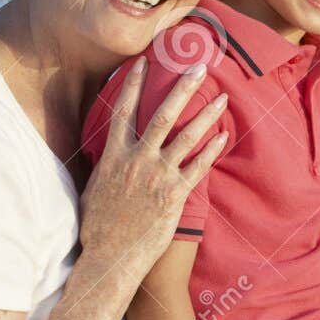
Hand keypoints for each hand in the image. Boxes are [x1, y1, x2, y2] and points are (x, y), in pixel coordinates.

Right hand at [79, 58, 228, 272]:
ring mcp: (157, 176)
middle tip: (198, 67)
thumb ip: (105, 167)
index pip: (123, 112)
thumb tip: (107, 155)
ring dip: (207, 114)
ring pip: (186, 136)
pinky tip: (225, 135)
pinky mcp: (174, 194)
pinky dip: (212, 149)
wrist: (110, 256)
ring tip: (223, 97)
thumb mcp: (94, 189)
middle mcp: (136, 160)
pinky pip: (198, 166)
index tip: (143, 63)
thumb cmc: (98, 227)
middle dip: (181, 88)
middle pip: (162, 115)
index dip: (133, 85)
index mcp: (113, 156)